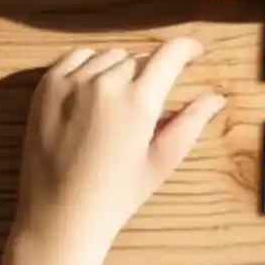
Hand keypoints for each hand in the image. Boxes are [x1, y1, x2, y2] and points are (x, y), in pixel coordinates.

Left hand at [14, 39, 224, 252]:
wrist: (59, 216)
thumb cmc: (118, 194)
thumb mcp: (163, 160)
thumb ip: (192, 122)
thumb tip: (217, 97)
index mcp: (139, 101)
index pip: (170, 54)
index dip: (188, 48)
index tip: (195, 52)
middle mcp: (104, 82)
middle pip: (140, 57)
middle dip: (151, 72)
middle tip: (150, 101)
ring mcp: (71, 82)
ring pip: (110, 56)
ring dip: (121, 69)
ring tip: (119, 98)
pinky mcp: (46, 86)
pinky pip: (77, 57)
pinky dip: (90, 65)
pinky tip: (92, 89)